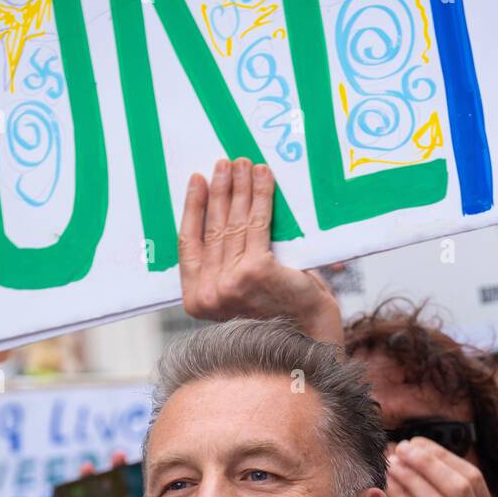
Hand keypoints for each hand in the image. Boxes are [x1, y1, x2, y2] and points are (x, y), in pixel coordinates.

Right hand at [179, 157, 343, 343]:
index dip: (193, 209)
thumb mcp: (237, 288)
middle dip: (220, 190)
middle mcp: (209, 294)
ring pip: (235, 223)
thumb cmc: (276, 310)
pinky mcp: (255, 271)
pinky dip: (262, 196)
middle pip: (213, 228)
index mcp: (197, 300)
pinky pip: (258, 224)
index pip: (189, 245)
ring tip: (244, 164)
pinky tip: (264, 177)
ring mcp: (230, 284)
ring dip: (241, 187)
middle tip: (226, 163)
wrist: (308, 333)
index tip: (199, 181)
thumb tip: (218, 213)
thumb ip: (221, 263)